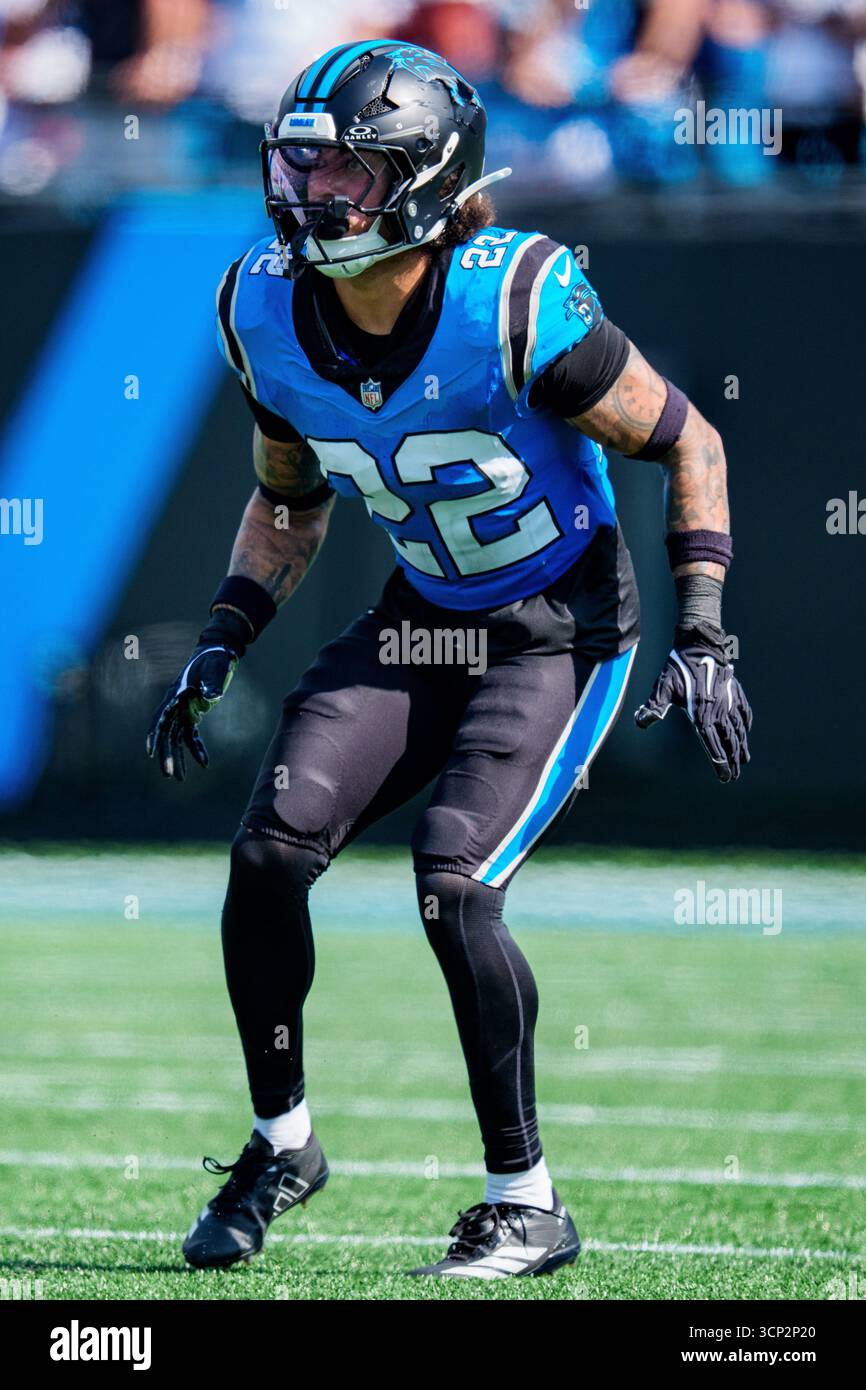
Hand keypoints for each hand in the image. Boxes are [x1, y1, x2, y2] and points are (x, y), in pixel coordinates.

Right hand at [146, 644, 237, 780]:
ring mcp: (182, 711)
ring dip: (177, 758)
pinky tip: (204, 763)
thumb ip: (212, 681)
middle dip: (167, 755)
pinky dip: (196, 750)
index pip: (160, 719)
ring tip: (180, 779)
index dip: (154, 736)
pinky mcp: (192, 715)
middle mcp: (174, 706)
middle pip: (167, 734)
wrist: (217, 654)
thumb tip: (212, 695)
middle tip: (169, 775)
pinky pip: (191, 737)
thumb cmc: (214, 660)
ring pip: (176, 740)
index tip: (151, 751)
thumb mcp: (215, 669)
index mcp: (175, 696)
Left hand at [634, 624, 751, 782]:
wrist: (699, 644)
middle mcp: (719, 710)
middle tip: (734, 776)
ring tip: (744, 760)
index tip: (725, 776)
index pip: (713, 744)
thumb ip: (654, 706)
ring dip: (742, 746)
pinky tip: (746, 730)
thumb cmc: (678, 666)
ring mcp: (729, 700)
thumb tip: (642, 722)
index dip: (719, 763)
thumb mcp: (663, 686)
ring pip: (739, 729)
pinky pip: (744, 711)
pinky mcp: (734, 691)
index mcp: (702, 713)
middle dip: (732, 761)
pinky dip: (746, 722)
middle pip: (728, 741)